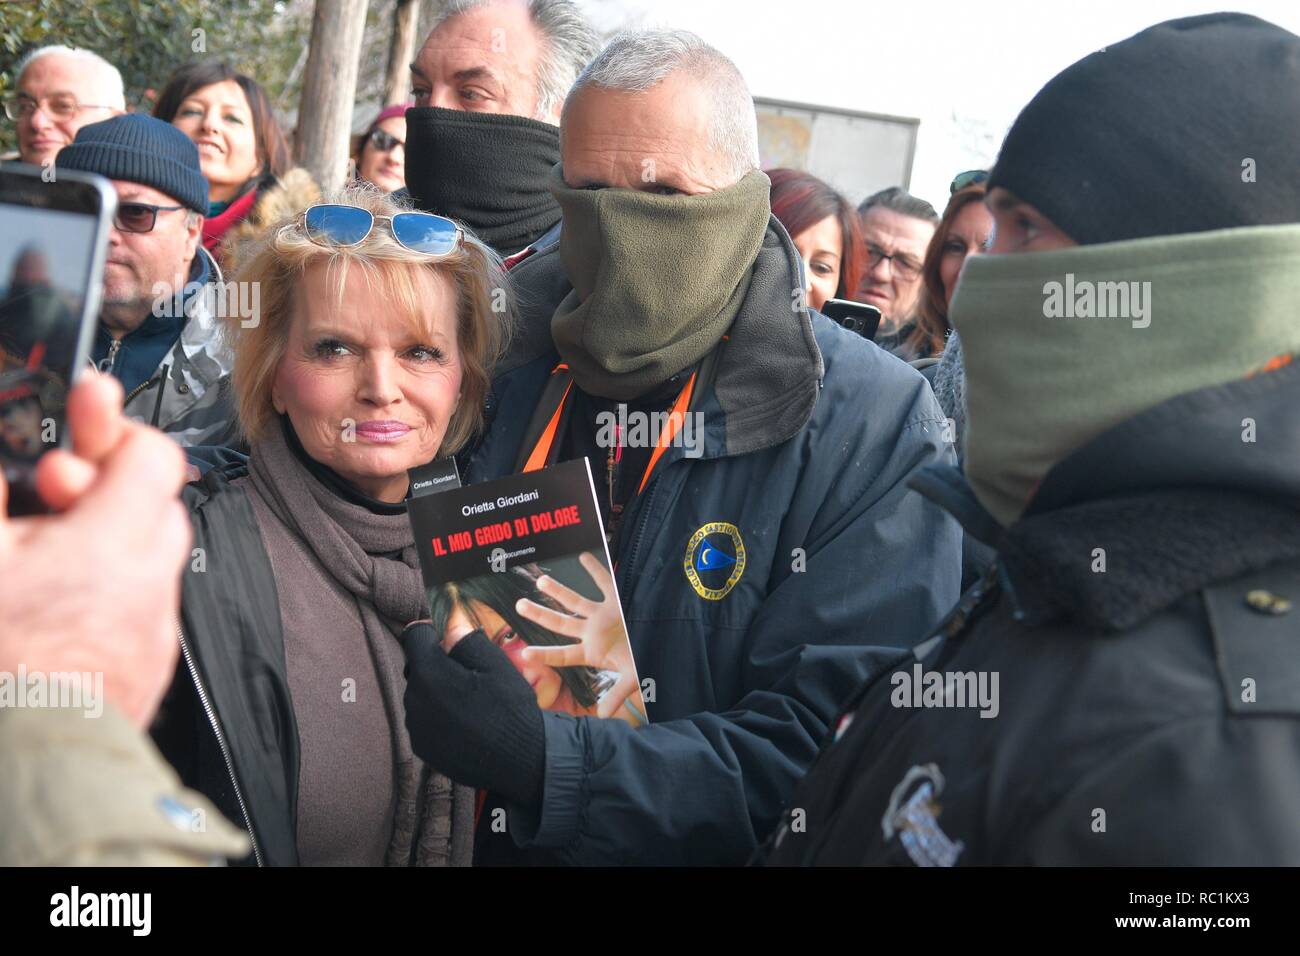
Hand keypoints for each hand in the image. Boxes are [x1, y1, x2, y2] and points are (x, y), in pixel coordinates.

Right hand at [0, 375, 190, 726]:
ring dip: (103, 535)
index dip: (115, 427)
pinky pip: (138, 601)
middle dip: (102, 483)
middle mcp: (149, 582)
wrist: (30, 764)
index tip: (85, 408)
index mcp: (112, 545)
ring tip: (42, 548)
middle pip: (151, 502)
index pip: (153, 455)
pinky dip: (108, 584)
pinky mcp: (146, 665)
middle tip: (49, 485)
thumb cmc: (2, 668)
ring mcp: (153, 627)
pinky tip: (57, 598)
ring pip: (145, 554)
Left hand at [400, 623, 545, 807]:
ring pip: (420, 694)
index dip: (432, 632)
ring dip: (436, 691)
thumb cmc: (510, 707)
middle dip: (435, 663)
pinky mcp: (422, 748)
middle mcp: (414, 701)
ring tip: (469, 702)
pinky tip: (465, 722)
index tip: (451, 641)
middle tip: (468, 674)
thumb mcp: (495, 664)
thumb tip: (448, 624)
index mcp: (430, 674)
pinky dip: (438, 716)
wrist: (520, 759)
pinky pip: (424, 719)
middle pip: (416, 667)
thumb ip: (466, 639)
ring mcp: (416, 728)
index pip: (414, 636)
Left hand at [516, 552, 639, 718]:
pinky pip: (605, 582)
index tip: (523, 653)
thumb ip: (616, 695)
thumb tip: (602, 717)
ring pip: (575, 601)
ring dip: (558, 591)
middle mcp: (592, 631)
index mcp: (591, 652)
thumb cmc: (645, 663)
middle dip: (540, 614)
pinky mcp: (618, 601)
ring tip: (541, 580)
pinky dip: (595, 570)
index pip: (562, 654)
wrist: (665, 645)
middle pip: (560, 623)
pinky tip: (583, 556)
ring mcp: (603, 615)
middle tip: (518, 605)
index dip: (544, 655)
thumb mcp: (631, 680)